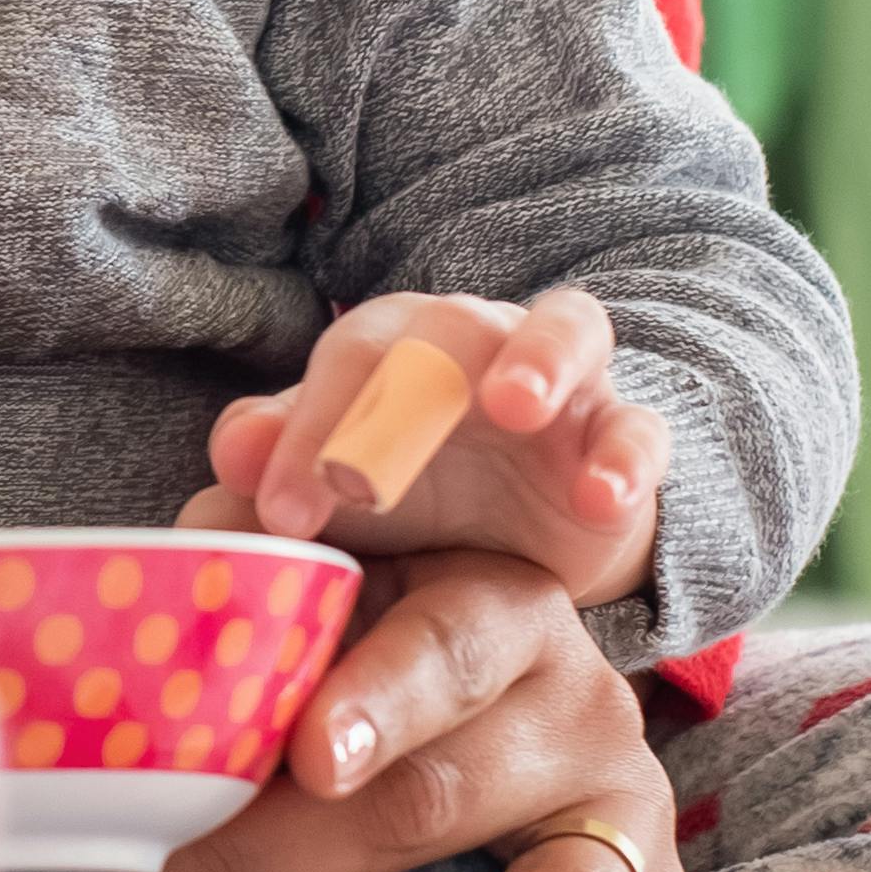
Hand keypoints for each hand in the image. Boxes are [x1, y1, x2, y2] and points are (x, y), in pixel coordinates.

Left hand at [67, 550, 684, 871]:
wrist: (515, 678)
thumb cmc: (378, 631)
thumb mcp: (327, 572)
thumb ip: (252, 565)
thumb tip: (156, 589)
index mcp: (499, 606)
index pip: (441, 647)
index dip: (376, 701)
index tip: (303, 760)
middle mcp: (581, 707)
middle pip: (450, 796)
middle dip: (299, 863)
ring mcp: (629, 817)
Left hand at [197, 287, 666, 609]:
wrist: (521, 540)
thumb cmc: (410, 489)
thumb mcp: (340, 482)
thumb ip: (282, 457)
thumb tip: (233, 454)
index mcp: (395, 344)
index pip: (344, 363)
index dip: (308, 431)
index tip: (283, 516)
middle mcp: (478, 341)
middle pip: (444, 331)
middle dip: (405, 392)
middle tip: (365, 470)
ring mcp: (563, 381)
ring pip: (564, 333)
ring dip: (539, 359)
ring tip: (514, 404)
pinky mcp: (622, 434)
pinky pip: (637, 428)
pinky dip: (624, 455)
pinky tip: (602, 496)